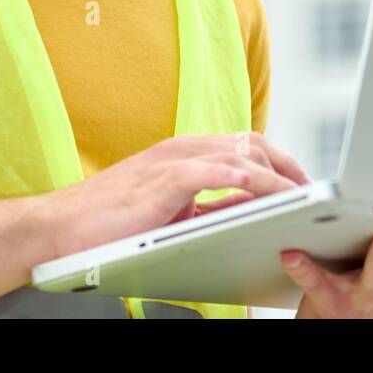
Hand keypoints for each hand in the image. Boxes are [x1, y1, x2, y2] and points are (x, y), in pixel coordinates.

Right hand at [41, 132, 311, 258]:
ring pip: (235, 156)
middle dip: (287, 166)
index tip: (304, 186)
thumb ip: (210, 205)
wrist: (62, 229)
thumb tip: (251, 206)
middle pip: (252, 143)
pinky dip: (228, 175)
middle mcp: (183, 150)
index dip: (281, 163)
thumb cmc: (112, 223)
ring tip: (295, 194)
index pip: (248, 146)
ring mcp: (170, 163)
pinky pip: (200, 172)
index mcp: (187, 154)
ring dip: (271, 175)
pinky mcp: (156, 182)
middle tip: (310, 192)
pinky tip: (249, 183)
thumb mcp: (173, 211)